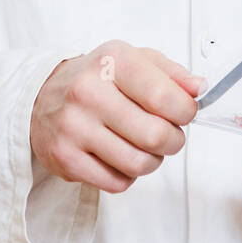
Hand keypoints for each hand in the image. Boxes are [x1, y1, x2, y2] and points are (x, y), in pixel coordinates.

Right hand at [30, 40, 203, 193]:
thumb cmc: (98, 78)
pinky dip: (128, 175)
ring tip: (145, 147)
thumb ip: (172, 73)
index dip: (185, 112)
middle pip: (155, 136)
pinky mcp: (65, 158)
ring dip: (152, 161)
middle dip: (173, 141)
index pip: (164, 96)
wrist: (41, 97)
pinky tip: (120, 157)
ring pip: (138, 164)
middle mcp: (89, 91)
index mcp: (112, 61)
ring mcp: (74, 127)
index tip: (184, 113)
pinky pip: (117, 182)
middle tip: (168, 135)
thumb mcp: (134, 60)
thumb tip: (200, 88)